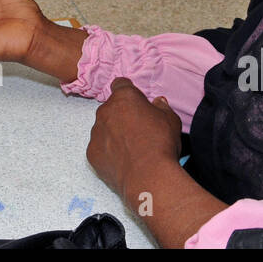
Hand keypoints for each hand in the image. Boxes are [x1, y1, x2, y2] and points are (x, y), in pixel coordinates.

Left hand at [86, 78, 181, 201]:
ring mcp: (96, 132)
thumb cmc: (161, 144)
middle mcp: (105, 111)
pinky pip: (99, 148)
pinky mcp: (91, 153)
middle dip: (122, 115)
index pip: (121, 85)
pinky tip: (122, 161)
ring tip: (131, 149)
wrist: (148, 176)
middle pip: (111, 108)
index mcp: (124, 98)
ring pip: (103, 128)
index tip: (135, 101)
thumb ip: (162, 108)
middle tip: (138, 130)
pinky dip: (108, 152)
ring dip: (113, 134)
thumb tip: (158, 103)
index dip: (129, 92)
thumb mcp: (171, 120)